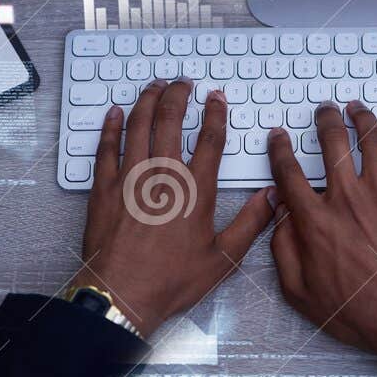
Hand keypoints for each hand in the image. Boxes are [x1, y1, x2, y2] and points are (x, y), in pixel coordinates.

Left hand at [76, 79, 272, 334]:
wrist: (121, 294)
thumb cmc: (171, 280)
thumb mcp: (222, 258)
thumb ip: (250, 224)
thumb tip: (273, 198)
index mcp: (195, 190)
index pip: (210, 139)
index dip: (215, 113)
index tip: (215, 97)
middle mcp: (163, 175)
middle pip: (170, 120)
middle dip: (177, 95)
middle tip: (182, 83)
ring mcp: (130, 178)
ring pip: (138, 125)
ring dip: (146, 101)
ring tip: (153, 87)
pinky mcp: (104, 188)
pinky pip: (107, 148)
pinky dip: (112, 127)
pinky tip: (115, 113)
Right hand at [266, 101, 376, 359]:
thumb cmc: (356, 310)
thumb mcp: (299, 290)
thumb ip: (283, 248)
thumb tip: (278, 214)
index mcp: (315, 220)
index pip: (289, 171)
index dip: (279, 149)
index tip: (277, 137)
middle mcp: (347, 200)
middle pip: (332, 143)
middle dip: (324, 119)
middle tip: (323, 109)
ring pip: (372, 142)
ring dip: (363, 119)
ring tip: (357, 108)